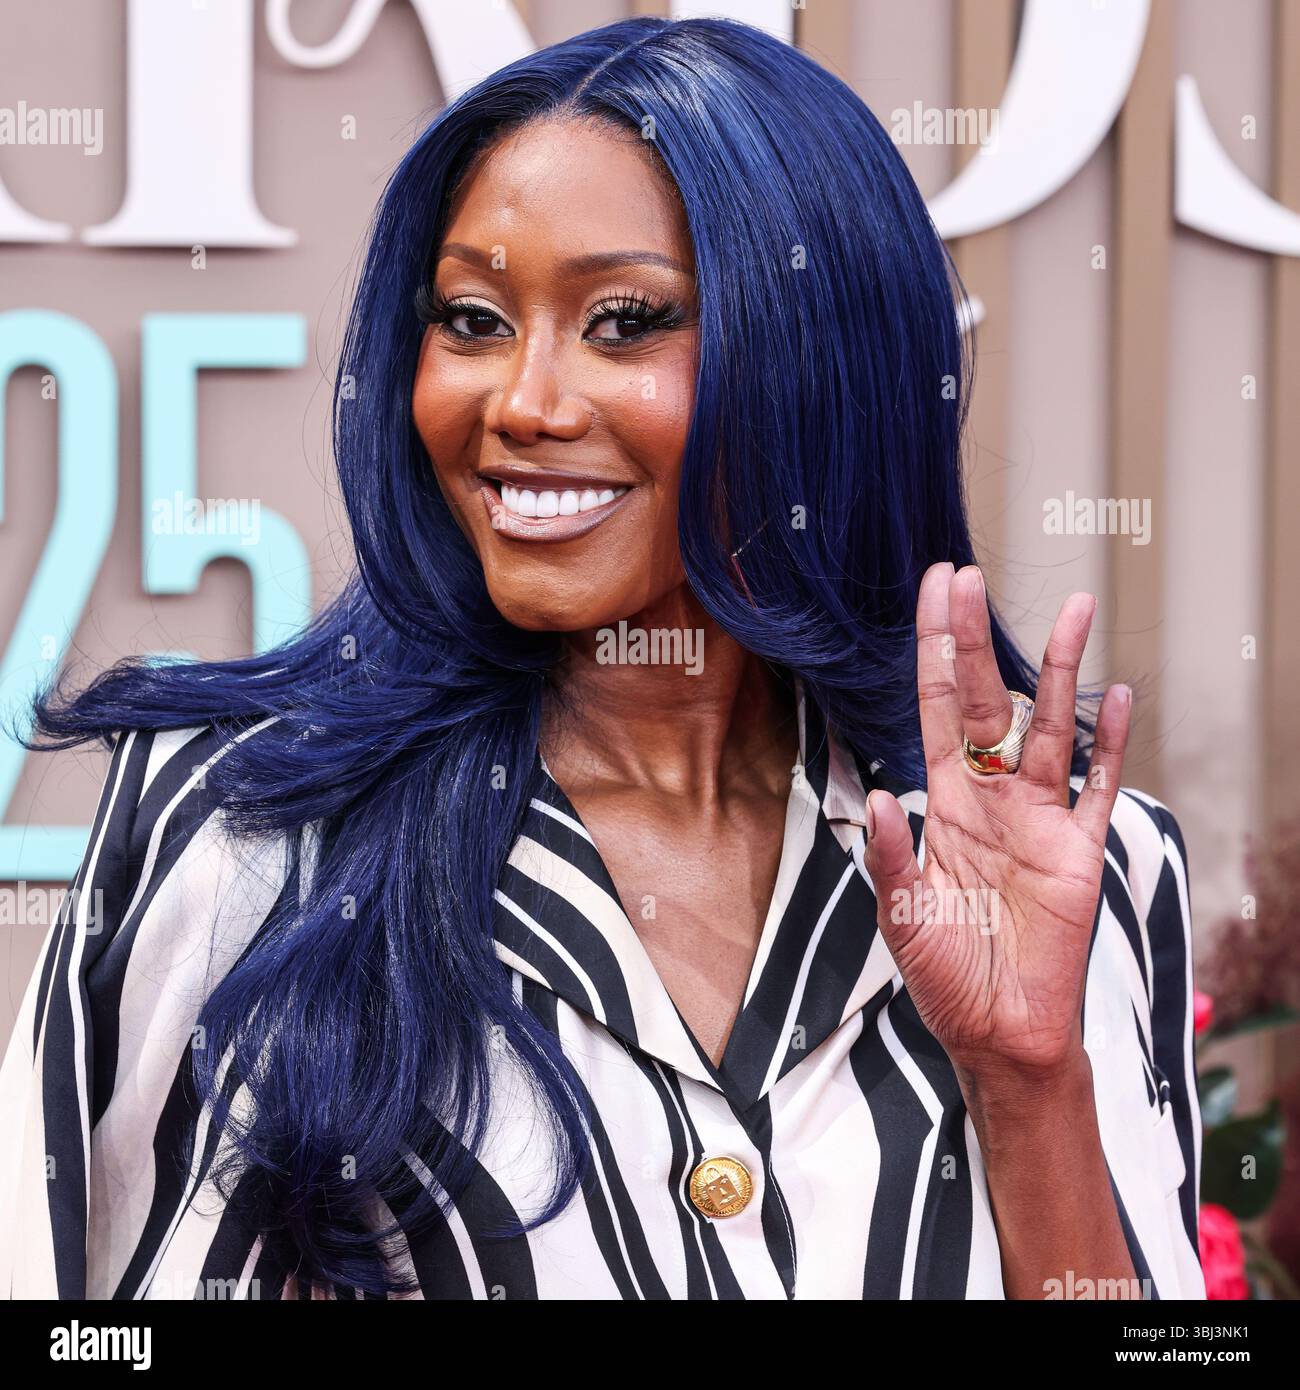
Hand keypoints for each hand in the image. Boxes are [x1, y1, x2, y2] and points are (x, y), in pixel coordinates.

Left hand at [864, 562, 1131, 1082]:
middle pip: (986, 703)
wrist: (999, 1034)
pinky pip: (1099, 790)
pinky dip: (1110, 745)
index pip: (934, 711)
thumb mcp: (902, 915)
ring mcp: (1040, 821)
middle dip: (975, 642)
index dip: (932, 654)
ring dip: (1061, 672)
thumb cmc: (944, 976)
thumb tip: (880, 797)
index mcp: (944, 805)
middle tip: (969, 578)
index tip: (933, 596)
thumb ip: (892, 857)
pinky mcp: (1080, 854)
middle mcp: (992, 799)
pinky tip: (1118, 696)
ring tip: (1075, 611)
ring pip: (1052, 729)